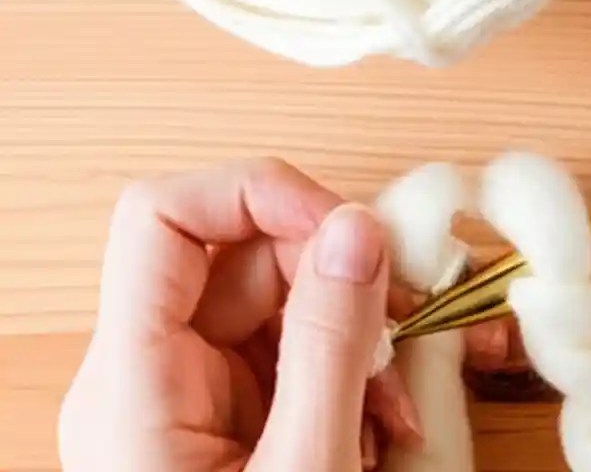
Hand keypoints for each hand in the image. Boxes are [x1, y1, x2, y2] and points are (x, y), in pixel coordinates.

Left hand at [58, 158, 507, 471]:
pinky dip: (346, 380)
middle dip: (336, 279)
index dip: (256, 195)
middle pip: (239, 259)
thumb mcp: (306, 471)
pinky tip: (378, 431)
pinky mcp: (224, 424)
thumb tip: (357, 230)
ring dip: (355, 339)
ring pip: (275, 307)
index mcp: (134, 382)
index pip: (163, 217)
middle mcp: (148, 375)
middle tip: (408, 324)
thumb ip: (332, 345)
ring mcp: (186, 399)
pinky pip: (288, 360)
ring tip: (396, 410)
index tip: (346, 229)